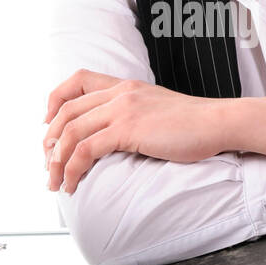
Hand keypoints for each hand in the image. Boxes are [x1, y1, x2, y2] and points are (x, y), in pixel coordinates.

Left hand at [42, 69, 228, 192]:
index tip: (50, 124)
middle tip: (48, 165)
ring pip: (71, 132)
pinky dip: (73, 169)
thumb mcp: (157, 108)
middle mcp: (119, 93)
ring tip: (56, 183)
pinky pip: (86, 149)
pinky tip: (73, 183)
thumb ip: (134, 113)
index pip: (77, 81)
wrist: (218, 123)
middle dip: (50, 140)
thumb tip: (117, 135)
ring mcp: (123, 109)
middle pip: (67, 110)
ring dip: (56, 161)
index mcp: (125, 85)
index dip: (55, 101)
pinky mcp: (128, 129)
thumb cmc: (195, 123)